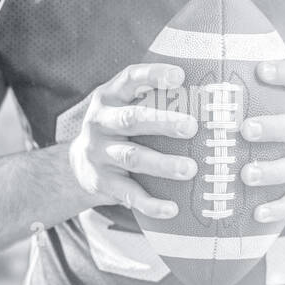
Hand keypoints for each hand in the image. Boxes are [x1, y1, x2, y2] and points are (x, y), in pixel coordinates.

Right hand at [68, 63, 198, 218]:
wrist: (77, 165)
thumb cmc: (118, 129)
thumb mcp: (123, 105)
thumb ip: (152, 96)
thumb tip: (208, 91)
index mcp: (109, 97)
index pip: (129, 79)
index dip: (152, 75)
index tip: (179, 76)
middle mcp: (100, 123)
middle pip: (131, 119)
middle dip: (162, 123)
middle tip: (192, 127)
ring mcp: (99, 153)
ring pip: (132, 157)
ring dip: (162, 164)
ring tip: (190, 169)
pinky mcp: (102, 182)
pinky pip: (128, 194)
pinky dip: (150, 203)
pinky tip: (172, 209)